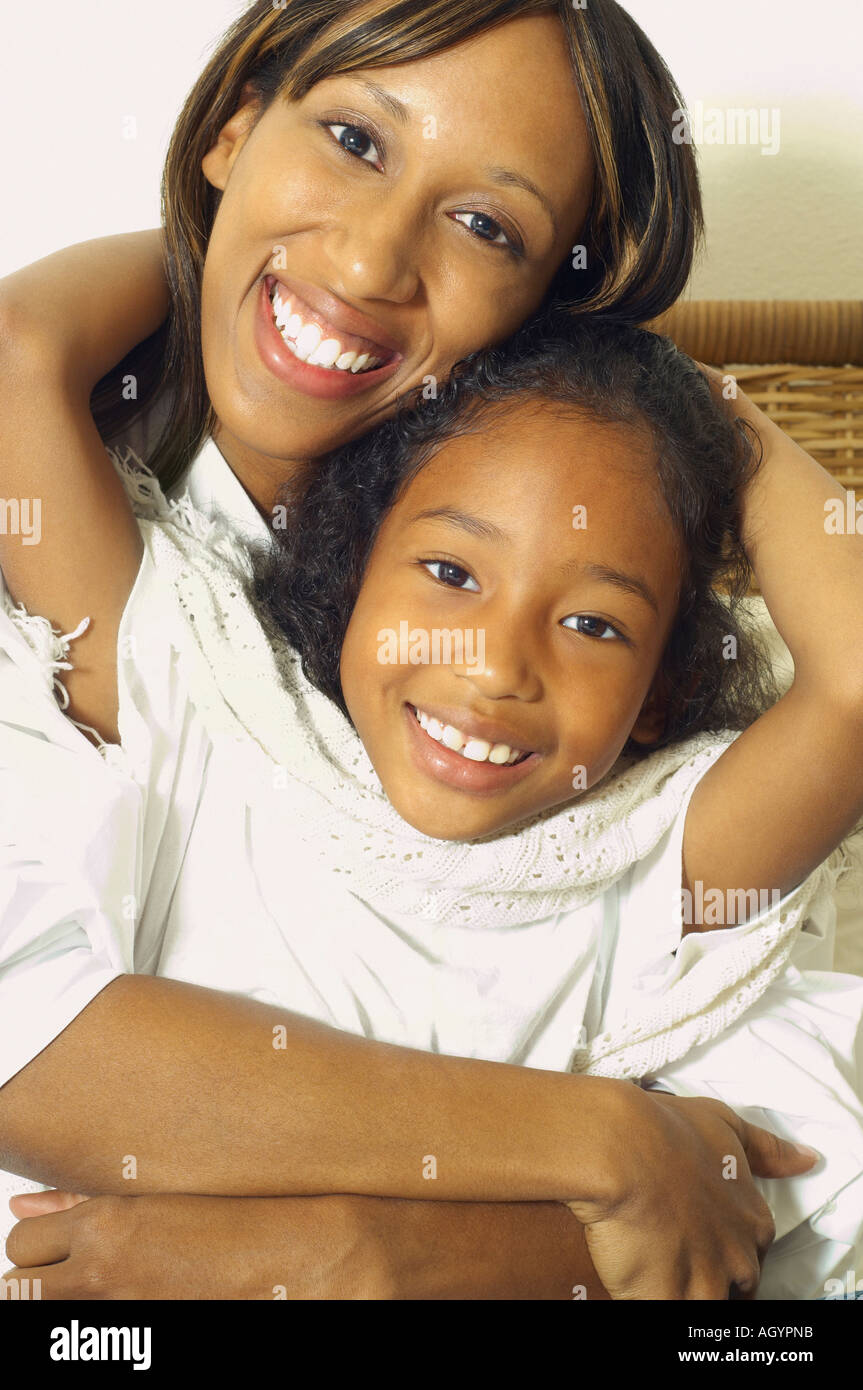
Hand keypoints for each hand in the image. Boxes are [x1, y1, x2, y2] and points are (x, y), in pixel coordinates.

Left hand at [2, 1189, 392, 1299]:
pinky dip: (100, 1329)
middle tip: (76, 1276)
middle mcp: (102, 1269)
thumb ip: (77, 1203)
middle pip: (17, 1285)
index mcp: (106, 1223)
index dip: (36, 1250)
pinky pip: (88, 1339)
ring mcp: (122, 1310)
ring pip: (43, 1315)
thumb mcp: (151, 1200)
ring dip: (64, 1302)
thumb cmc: (231, 1219)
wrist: (297, 1257)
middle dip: (39, 1282)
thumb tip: (21, 1203)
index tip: (58, 1251)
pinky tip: (135, 1306)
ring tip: (107, 1289)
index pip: (20, 1243)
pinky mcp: (145, 1337)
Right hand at [567, 1086, 818, 1299]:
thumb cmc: (664, 1131)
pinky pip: (665, 1313)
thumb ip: (767, 1150)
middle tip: (676, 1258)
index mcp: (754, 1223)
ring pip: (704, 1306)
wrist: (619, 1147)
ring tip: (654, 1268)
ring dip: (683, 1292)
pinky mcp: (668, 1300)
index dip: (727, 1256)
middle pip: (736, 1291)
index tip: (705, 1246)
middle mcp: (738, 1259)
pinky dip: (650, 1297)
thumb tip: (805, 1159)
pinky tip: (636, 1279)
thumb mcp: (724, 1126)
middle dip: (709, 1280)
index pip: (755, 1260)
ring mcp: (705, 1285)